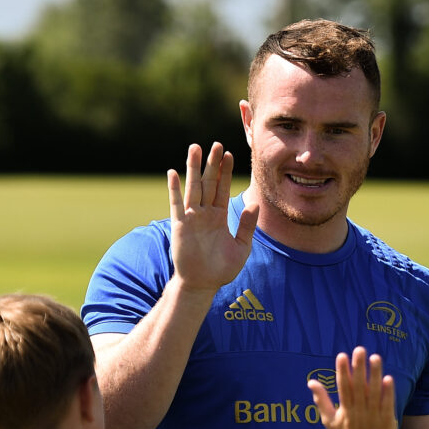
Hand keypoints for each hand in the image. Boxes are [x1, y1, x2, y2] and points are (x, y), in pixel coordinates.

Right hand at [168, 142, 258, 293]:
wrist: (202, 284)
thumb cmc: (221, 269)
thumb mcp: (241, 247)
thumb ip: (247, 226)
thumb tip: (255, 203)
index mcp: (219, 216)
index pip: (222, 189)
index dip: (225, 172)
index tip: (229, 154)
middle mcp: (205, 213)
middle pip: (209, 183)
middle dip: (212, 164)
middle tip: (216, 144)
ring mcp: (191, 218)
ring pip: (193, 188)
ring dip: (193, 169)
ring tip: (195, 148)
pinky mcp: (180, 226)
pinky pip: (176, 204)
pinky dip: (174, 189)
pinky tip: (173, 173)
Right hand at [309, 347, 396, 428]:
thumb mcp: (329, 420)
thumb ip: (321, 400)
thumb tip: (310, 382)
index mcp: (345, 410)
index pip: (342, 386)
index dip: (342, 370)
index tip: (341, 355)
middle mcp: (358, 412)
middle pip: (358, 386)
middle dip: (358, 367)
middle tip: (359, 349)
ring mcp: (373, 417)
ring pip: (374, 393)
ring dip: (374, 374)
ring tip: (375, 357)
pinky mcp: (386, 423)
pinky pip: (387, 405)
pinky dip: (387, 393)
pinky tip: (388, 378)